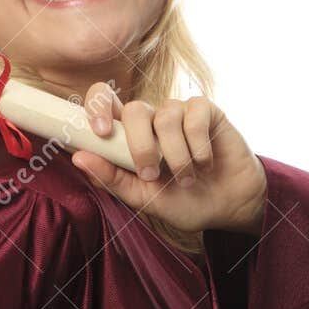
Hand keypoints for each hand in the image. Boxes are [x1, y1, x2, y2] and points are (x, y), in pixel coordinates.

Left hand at [69, 83, 266, 235]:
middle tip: (152, 174)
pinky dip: (198, 146)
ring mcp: (180, 112)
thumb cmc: (184, 201)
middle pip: (135, 109)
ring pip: (165, 118)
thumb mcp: (143, 198)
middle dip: (140, 146)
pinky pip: (194, 116)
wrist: (229, 207)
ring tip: (187, 178)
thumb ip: (112, 178)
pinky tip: (205, 163)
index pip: (105, 101)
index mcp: (130, 135)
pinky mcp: (207, 111)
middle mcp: (152, 118)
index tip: (99, 132)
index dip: (97, 106)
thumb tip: (78, 157)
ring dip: (175, 155)